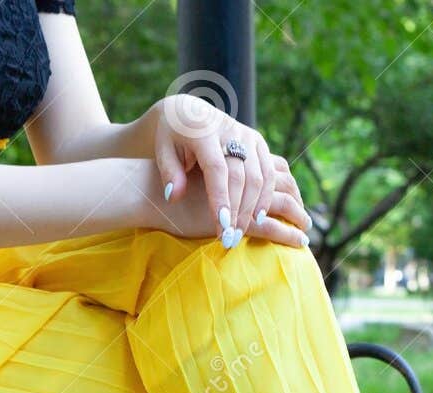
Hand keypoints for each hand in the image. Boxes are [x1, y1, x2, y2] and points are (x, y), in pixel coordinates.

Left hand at [149, 94, 310, 248]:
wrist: (189, 113)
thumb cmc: (172, 138)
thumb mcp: (163, 151)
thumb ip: (169, 172)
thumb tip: (174, 196)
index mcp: (204, 132)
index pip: (216, 168)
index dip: (221, 198)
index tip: (221, 226)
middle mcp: (231, 131)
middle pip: (242, 175)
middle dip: (238, 211)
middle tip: (230, 239)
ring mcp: (248, 136)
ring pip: (260, 176)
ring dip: (253, 208)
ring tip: (241, 233)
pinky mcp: (259, 143)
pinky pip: (270, 173)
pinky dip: (266, 197)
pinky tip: (257, 219)